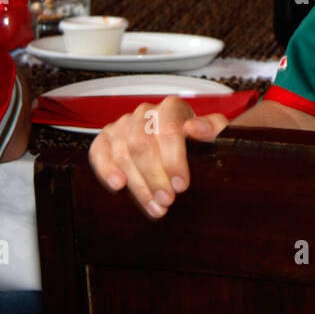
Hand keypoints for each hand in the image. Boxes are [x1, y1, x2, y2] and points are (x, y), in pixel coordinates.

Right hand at [87, 96, 229, 218]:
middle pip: (141, 144)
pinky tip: (118, 186)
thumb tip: (195, 128)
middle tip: (167, 200)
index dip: (173, 160)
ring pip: (122, 153)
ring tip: (154, 205)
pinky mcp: (107, 138)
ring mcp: (123, 125)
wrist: (184, 143)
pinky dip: (105, 169)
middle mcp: (145, 113)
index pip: (168, 130)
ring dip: (137, 184)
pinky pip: (98, 151)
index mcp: (172, 108)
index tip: (181, 185)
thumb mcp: (216, 134)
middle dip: (154, 177)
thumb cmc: (200, 140)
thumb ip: (213, 128)